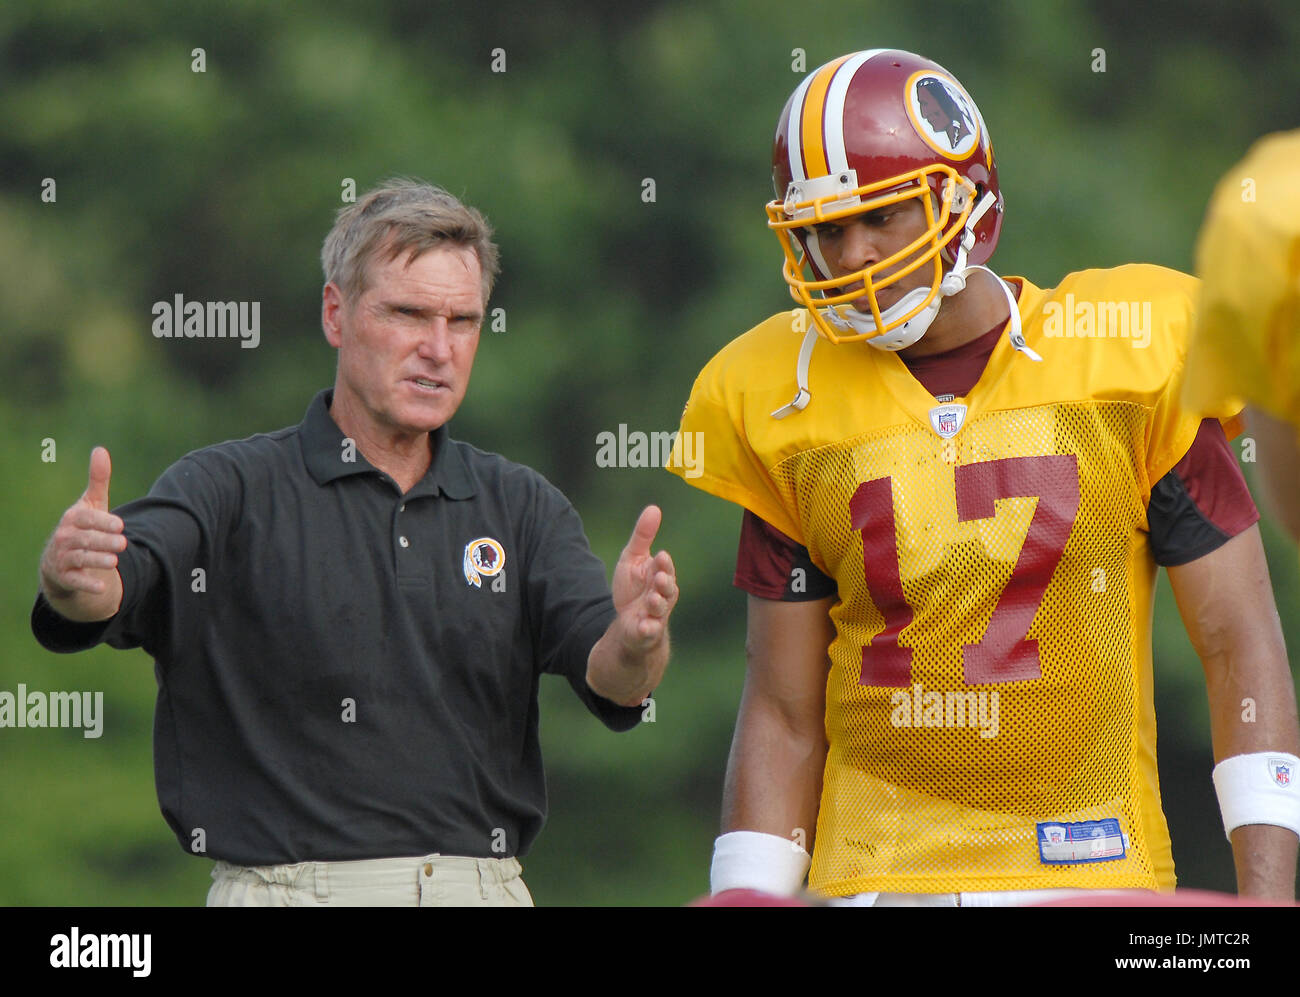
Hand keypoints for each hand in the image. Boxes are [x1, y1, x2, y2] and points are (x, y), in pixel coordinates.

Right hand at [39, 446, 125, 618]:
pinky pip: (75, 581)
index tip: (120, 525)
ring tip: (114, 561)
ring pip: (80, 559)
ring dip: (97, 560)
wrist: (61, 560)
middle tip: (123, 543)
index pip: (86, 519)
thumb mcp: (91, 504)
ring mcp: (63, 558)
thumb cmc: (82, 527)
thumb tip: (101, 449)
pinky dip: (87, 584)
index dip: (102, 522)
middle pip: (85, 540)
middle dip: (103, 542)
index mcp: (72, 519)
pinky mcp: (64, 577)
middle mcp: (64, 537)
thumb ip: (98, 481)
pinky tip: (101, 586)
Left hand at [587, 505, 677, 705]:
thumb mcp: (633, 559)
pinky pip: (649, 631)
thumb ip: (643, 536)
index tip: (660, 557)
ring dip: (657, 604)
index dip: (663, 564)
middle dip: (664, 583)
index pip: (665, 568)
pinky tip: (644, 626)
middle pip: (668, 589)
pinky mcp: (646, 632)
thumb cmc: (634, 589)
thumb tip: (654, 508)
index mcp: (661, 576)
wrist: (627, 623)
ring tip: (651, 599)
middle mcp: (663, 596)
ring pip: (660, 610)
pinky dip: (647, 629)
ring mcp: (655, 615)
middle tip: (660, 578)